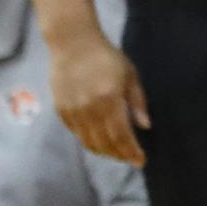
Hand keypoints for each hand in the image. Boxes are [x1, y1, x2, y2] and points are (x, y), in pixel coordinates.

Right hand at [48, 30, 149, 166]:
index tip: (141, 161)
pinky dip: (89, 142)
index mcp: (109, 99)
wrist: (73, 44)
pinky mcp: (61, 111)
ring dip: (104, 151)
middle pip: (105, 142)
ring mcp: (73, 111)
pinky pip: (77, 134)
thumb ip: (137, 102)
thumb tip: (145, 126)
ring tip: (117, 154)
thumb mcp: (130, 75)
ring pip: (89, 141)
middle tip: (131, 159)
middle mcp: (89, 109)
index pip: (121, 134)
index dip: (131, 151)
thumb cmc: (107, 57)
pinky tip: (100, 142)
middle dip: (119, 154)